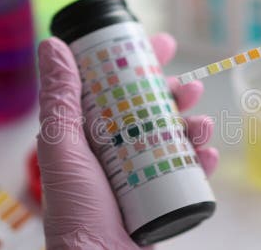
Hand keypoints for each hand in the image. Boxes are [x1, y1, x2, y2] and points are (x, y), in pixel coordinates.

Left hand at [36, 34, 218, 248]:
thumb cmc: (74, 214)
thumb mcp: (63, 148)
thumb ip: (60, 99)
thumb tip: (53, 47)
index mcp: (89, 137)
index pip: (116, 89)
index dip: (139, 65)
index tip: (160, 45)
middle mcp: (115, 153)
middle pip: (151, 111)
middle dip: (175, 95)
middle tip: (190, 87)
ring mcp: (140, 176)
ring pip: (174, 139)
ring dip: (194, 126)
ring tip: (202, 126)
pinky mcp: (162, 199)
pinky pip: (188, 173)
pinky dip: (202, 161)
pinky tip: (208, 156)